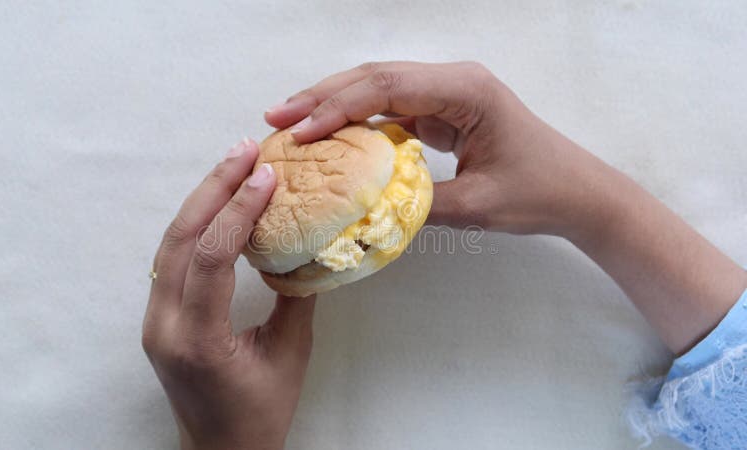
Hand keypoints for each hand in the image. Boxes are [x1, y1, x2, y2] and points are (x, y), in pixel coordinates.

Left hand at [142, 138, 315, 449]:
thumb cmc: (260, 413)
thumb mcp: (290, 353)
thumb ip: (295, 294)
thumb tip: (307, 240)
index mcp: (197, 339)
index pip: (211, 257)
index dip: (239, 209)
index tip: (267, 176)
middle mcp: (164, 326)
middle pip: (180, 239)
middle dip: (213, 188)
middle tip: (246, 151)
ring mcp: (154, 320)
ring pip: (170, 244)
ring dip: (202, 200)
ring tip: (233, 165)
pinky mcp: (159, 316)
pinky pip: (173, 258)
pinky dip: (197, 224)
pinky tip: (219, 203)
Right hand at [265, 61, 746, 353]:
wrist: (578, 192)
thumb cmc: (538, 193)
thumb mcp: (477, 205)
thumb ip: (418, 202)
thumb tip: (361, 207)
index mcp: (465, 91)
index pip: (386, 88)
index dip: (337, 107)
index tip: (300, 131)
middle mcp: (453, 80)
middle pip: (374, 77)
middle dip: (322, 96)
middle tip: (275, 116)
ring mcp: (448, 92)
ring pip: (378, 86)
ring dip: (333, 102)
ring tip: (289, 120)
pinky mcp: (444, 110)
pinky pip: (390, 106)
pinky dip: (356, 118)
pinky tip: (328, 132)